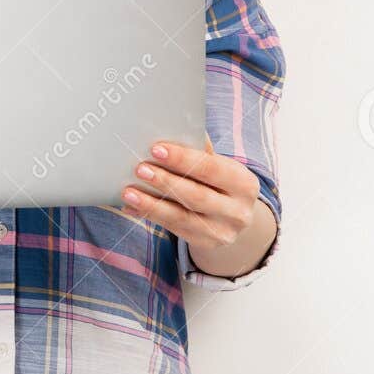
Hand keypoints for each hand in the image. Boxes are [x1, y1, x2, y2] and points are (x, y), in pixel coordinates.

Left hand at [120, 134, 260, 251]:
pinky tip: (132, 206)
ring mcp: (222, 232)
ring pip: (181, 217)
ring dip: (151, 204)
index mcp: (244, 183)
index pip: (211, 168)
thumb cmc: (219, 182)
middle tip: (139, 168)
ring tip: (128, 191)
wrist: (234, 218)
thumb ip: (201, 152)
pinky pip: (172, 229)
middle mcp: (238, 211)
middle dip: (165, 181)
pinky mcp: (205, 244)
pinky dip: (150, 216)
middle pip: (196, 196)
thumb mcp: (219, 166)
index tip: (156, 149)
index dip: (183, 159)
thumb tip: (170, 129)